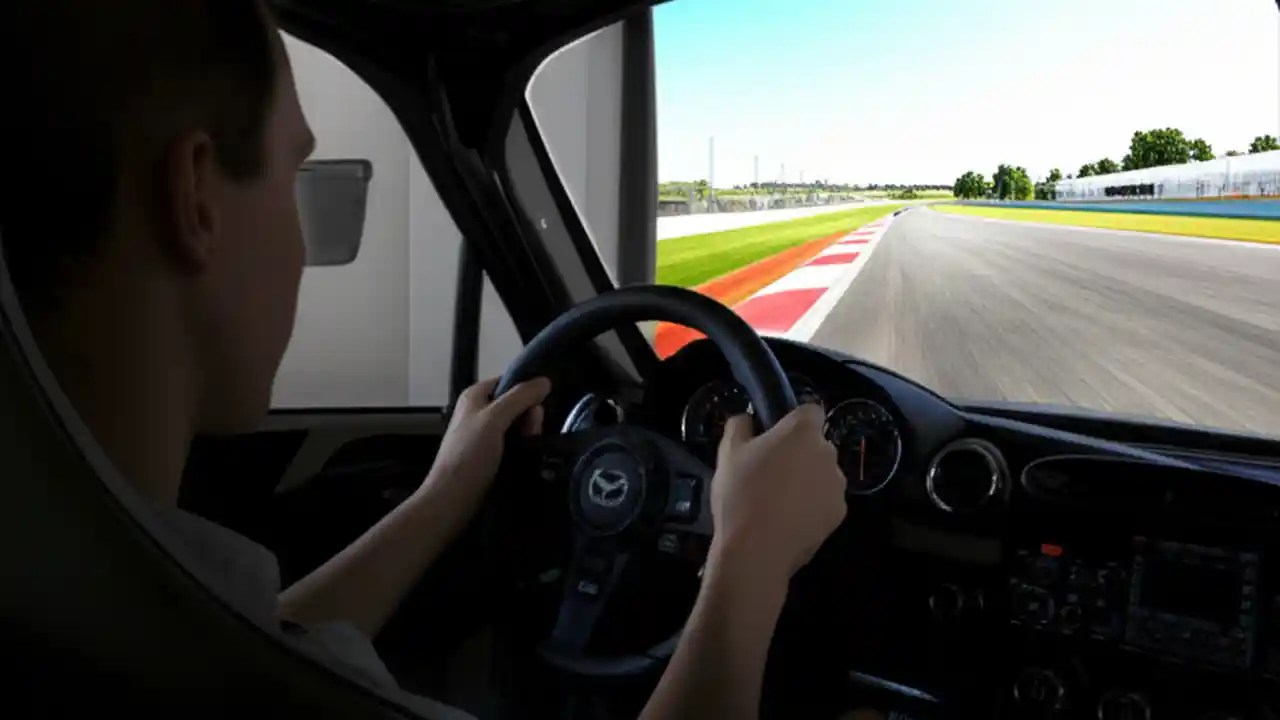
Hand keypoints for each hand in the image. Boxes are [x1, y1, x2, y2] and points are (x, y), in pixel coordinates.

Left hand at [419, 376, 551, 505]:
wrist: (453, 499)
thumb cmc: (469, 455)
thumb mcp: (494, 419)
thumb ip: (519, 398)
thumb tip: (545, 381)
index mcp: (475, 396)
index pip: (508, 381)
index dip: (526, 389)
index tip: (540, 404)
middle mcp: (480, 412)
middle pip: (517, 404)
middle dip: (530, 416)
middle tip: (532, 431)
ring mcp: (486, 435)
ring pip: (519, 426)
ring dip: (529, 434)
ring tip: (530, 446)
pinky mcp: (492, 455)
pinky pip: (516, 444)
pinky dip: (524, 447)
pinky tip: (529, 456)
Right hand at [708, 403, 845, 584]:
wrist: (756, 551)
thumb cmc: (741, 494)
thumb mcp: (727, 453)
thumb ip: (739, 426)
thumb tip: (748, 420)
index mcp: (803, 432)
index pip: (810, 411)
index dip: (793, 421)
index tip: (774, 436)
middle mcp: (828, 454)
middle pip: (816, 445)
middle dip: (799, 453)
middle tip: (770, 472)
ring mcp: (837, 486)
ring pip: (822, 474)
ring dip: (807, 480)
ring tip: (779, 502)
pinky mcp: (838, 515)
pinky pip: (825, 501)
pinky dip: (812, 506)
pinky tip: (789, 521)